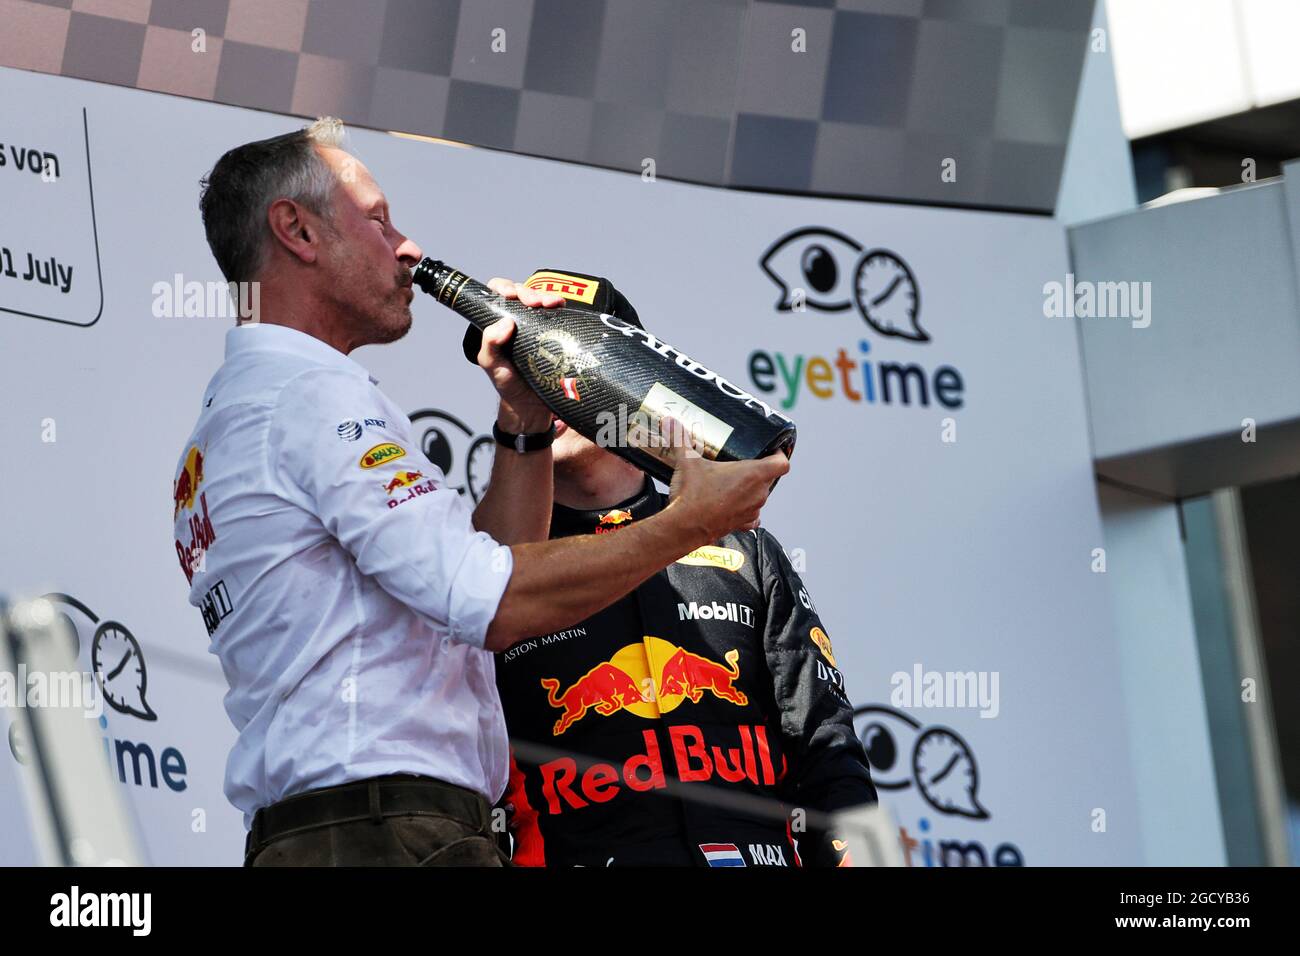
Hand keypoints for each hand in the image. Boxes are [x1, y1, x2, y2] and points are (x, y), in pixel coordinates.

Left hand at [478, 277, 564, 432]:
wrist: (531, 406)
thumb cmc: (507, 384)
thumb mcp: (491, 364)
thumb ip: (490, 343)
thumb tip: (505, 322)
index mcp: (499, 324)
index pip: (498, 295)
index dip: (504, 288)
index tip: (510, 295)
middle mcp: (519, 321)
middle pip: (522, 293)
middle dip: (528, 292)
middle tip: (533, 302)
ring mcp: (538, 326)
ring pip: (541, 299)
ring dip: (545, 295)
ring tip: (550, 303)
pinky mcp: (555, 333)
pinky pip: (558, 314)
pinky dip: (560, 306)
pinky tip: (560, 306)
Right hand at [660, 417, 789, 541]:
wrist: (685, 526)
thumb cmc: (693, 495)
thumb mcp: (687, 461)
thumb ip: (680, 439)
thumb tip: (670, 422)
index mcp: (753, 474)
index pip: (782, 463)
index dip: (780, 455)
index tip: (771, 451)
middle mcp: (757, 494)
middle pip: (769, 478)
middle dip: (758, 471)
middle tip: (741, 464)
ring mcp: (751, 510)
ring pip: (759, 496)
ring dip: (750, 490)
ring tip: (732, 484)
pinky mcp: (741, 524)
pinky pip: (751, 516)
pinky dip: (744, 510)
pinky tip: (731, 505)